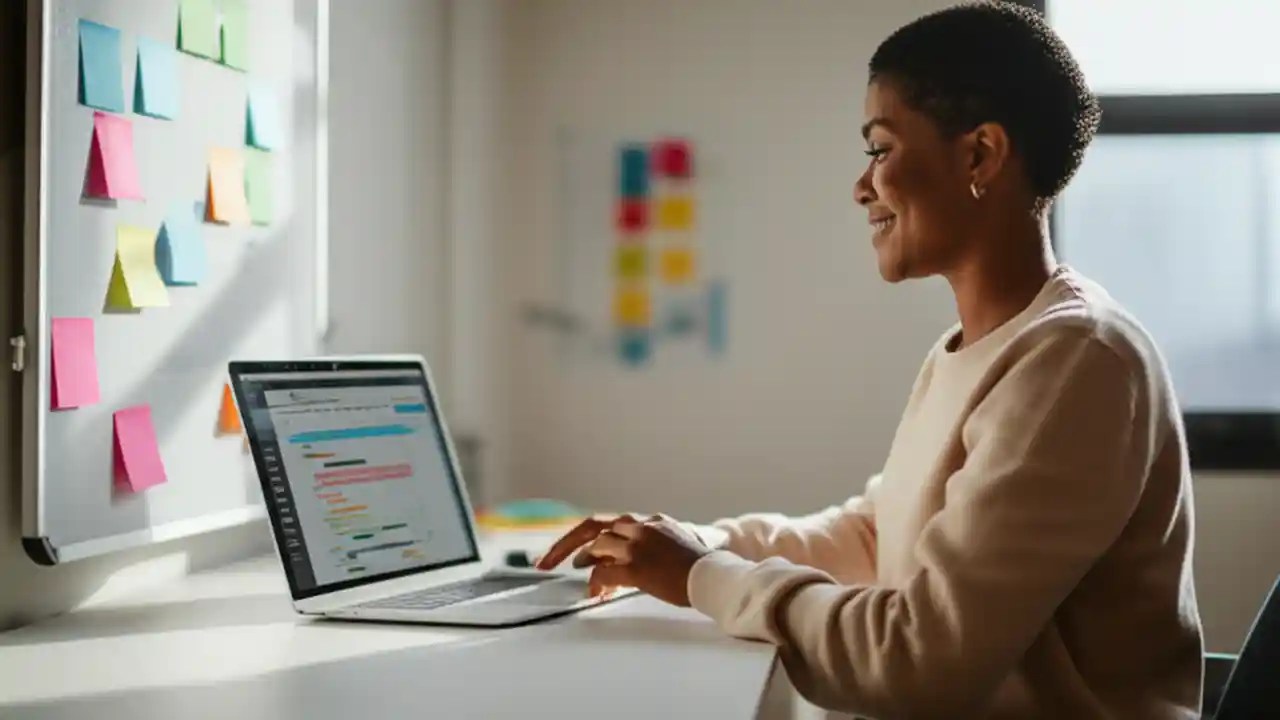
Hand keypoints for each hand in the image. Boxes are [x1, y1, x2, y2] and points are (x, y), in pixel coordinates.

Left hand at [535, 513, 711, 606]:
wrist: (716, 574)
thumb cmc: (700, 565)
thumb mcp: (675, 543)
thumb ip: (651, 543)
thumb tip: (629, 559)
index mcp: (650, 521)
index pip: (609, 523)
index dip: (587, 537)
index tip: (572, 548)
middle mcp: (641, 527)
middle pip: (592, 527)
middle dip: (565, 544)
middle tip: (546, 561)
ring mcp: (637, 546)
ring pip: (596, 547)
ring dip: (582, 563)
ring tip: (577, 575)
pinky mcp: (637, 567)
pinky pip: (604, 573)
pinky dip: (595, 582)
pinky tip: (596, 592)